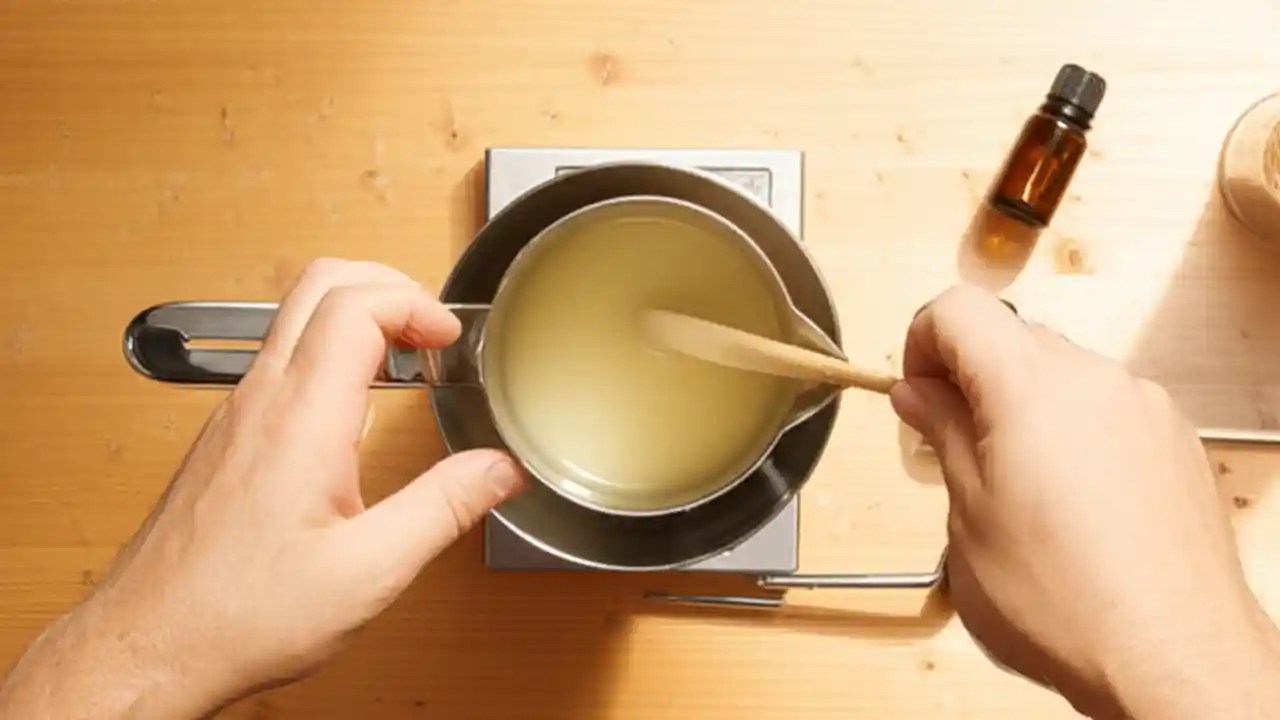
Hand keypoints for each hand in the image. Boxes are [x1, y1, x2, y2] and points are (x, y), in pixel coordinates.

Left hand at [0, 259, 526, 717]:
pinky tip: (356, 412)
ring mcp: (236, 414)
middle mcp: (261, 401)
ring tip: (406, 362)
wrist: (148, 647)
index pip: (355, 304)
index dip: (414, 303)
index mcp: (301, 419)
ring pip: (294, 318)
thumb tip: (499, 470)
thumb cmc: (240, 616)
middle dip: (387, 286)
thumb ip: (444, 509)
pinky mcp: (226, 437)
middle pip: (319, 284)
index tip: (448, 339)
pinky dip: (329, 355)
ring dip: (358, 319)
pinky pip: (280, 362)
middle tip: (430, 327)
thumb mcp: (369, 571)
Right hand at [891, 285, 1279, 718]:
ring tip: (1014, 490)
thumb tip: (920, 393)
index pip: (960, 309)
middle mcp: (1097, 380)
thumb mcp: (968, 516)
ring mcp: (1145, 409)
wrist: (1173, 658)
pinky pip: (1107, 411)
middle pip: (1013, 339)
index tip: (916, 393)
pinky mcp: (1176, 443)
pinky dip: (1073, 435)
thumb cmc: (1064, 600)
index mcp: (1032, 387)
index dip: (922, 342)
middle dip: (970, 380)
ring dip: (1023, 410)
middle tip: (951, 448)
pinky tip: (1069, 506)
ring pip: (1063, 376)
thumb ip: (943, 435)